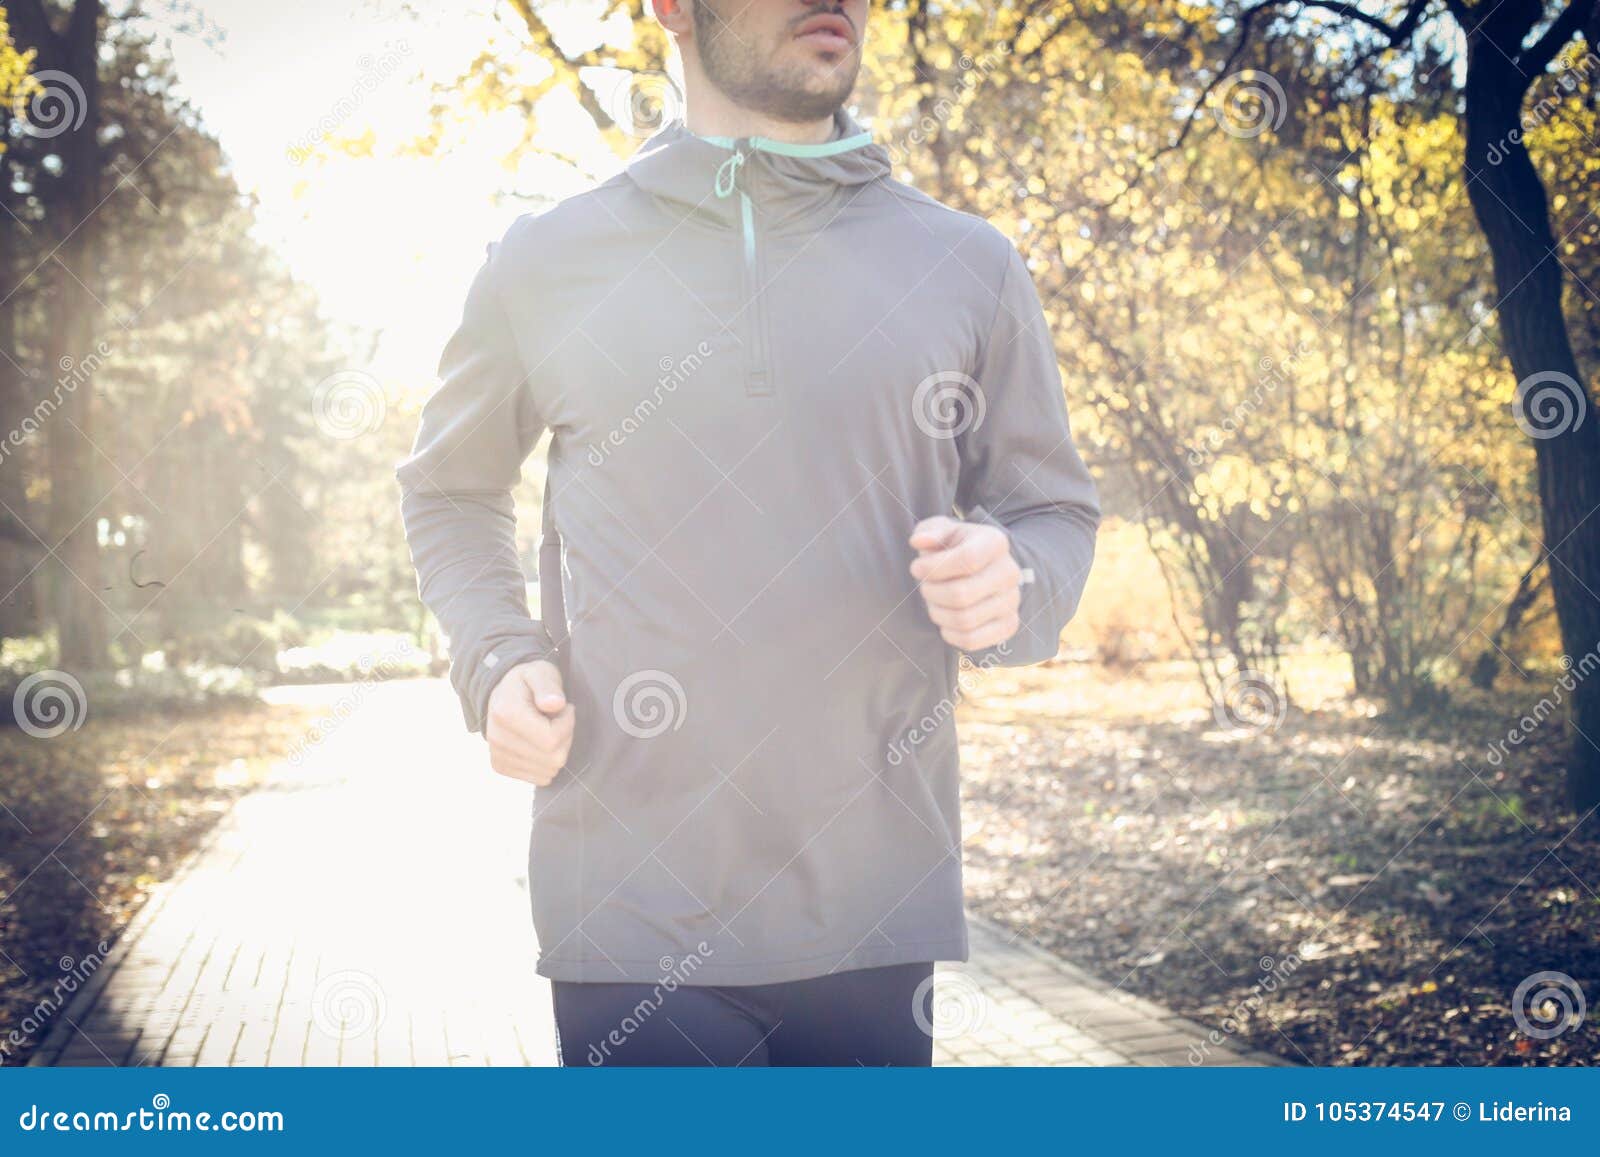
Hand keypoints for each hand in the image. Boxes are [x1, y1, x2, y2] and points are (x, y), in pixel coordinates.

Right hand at [485, 659, 573, 786]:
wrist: (502, 693)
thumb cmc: (528, 681)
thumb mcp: (540, 672)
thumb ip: (548, 686)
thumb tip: (555, 704)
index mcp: (506, 714)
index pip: (552, 739)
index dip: (567, 724)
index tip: (565, 708)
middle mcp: (497, 739)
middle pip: (553, 758)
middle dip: (565, 738)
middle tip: (558, 719)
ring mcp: (497, 755)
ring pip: (549, 771)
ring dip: (557, 751)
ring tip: (547, 729)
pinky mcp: (500, 767)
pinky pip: (540, 778)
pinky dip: (547, 763)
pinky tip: (540, 743)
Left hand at [909, 516, 1023, 650]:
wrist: (980, 569)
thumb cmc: (954, 548)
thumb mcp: (942, 531)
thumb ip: (929, 531)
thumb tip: (919, 542)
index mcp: (995, 543)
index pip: (966, 560)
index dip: (933, 568)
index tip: (916, 568)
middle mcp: (1009, 572)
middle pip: (961, 595)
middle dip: (932, 592)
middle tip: (926, 586)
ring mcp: (1012, 601)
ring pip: (963, 619)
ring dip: (937, 613)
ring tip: (935, 601)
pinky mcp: (1008, 625)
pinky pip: (971, 640)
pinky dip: (950, 633)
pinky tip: (946, 619)